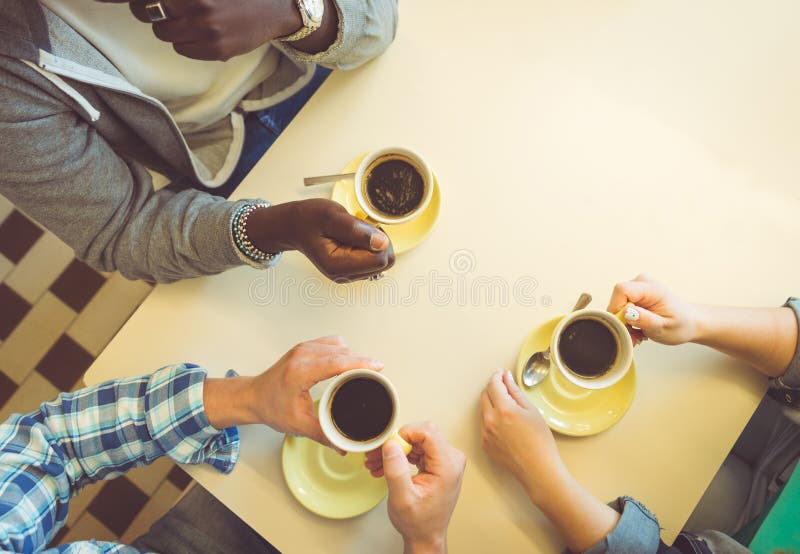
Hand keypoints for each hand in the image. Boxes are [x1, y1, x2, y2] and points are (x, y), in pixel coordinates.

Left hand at [128, 0, 303, 60]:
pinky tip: (201, 34)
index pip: (151, 0)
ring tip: (186, 22)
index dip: (143, 1)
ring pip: (165, 34)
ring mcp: (208, 30)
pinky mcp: (216, 50)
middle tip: (164, 11)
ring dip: (170, 28)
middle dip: (153, 12)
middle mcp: (200, 6)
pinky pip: (183, 50)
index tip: (146, 2)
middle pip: (151, 14)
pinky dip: (186, 43)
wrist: (273, 9)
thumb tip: (158, 2)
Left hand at [204, 336, 382, 449]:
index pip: (337, 362)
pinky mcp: (304, 347)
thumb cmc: (270, 407)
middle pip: (342, 351)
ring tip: (363, 370)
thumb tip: (344, 447)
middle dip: (361, 361)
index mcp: (300, 372)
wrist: (252, 397)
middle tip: (376, 374)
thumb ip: (324, 435)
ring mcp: (303, 348)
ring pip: (338, 344)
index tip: (378, 367)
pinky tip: (347, 362)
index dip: (361, 363)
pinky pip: (330, 342)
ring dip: (352, 355)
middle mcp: (302, 355)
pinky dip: (342, 351)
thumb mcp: (298, 425)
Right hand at [247, 199, 395, 281]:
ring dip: (373, 244)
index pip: (380, 259)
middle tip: (359, 229)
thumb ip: (356, 230)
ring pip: (381, 262)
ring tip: (352, 233)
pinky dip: (369, 247)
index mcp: (338, 266)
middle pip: (384, 263)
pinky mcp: (352, 270)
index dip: (379, 239)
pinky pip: (374, 260)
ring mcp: (348, 275)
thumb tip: (381, 242)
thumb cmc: (309, 219)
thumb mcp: (331, 216)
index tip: (364, 227)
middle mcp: (344, 275)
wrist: (295, 225)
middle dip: (379, 242)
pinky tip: (353, 239)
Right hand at [364, 423, 465, 553]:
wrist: (426, 536)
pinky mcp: (439, 463)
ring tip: (379, 464)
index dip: (405, 434)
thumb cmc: (419, 523)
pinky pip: (419, 448)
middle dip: (397, 443)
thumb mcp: (402, 498)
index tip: (389, 446)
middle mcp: (451, 460)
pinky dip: (402, 455)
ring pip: (418, 440)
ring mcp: (446, 460)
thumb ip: (396, 470)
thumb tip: (391, 444)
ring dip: (397, 449)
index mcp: (447, 466)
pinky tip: (388, 466)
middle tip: (378, 456)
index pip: (427, 432)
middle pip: (422, 434)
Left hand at [480, 370, 565, 503]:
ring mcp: (485, 433)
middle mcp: (490, 420)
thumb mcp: (532, 411)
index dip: (497, 376)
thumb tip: (506, 378)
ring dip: (491, 403)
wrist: (537, 469)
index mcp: (503, 409)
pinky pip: (484, 425)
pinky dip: (491, 419)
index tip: (501, 374)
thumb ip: (516, 392)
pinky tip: (505, 424)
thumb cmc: (540, 442)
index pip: (493, 385)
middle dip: (493, 388)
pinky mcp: (485, 444)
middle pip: (484, 395)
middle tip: (504, 387)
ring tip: (508, 408)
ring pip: (483, 410)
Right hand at [607, 274, 700, 345]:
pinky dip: (627, 320)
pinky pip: (621, 305)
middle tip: (634, 335)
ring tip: (639, 333)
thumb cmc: (680, 325)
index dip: (617, 308)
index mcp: (652, 289)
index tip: (626, 325)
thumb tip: (626, 312)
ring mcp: (638, 286)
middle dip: (621, 320)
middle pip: (617, 298)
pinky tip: (638, 327)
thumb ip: (645, 320)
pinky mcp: (635, 293)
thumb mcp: (664, 328)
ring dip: (624, 322)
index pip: (622, 290)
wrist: (688, 322)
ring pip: (617, 304)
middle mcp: (643, 282)